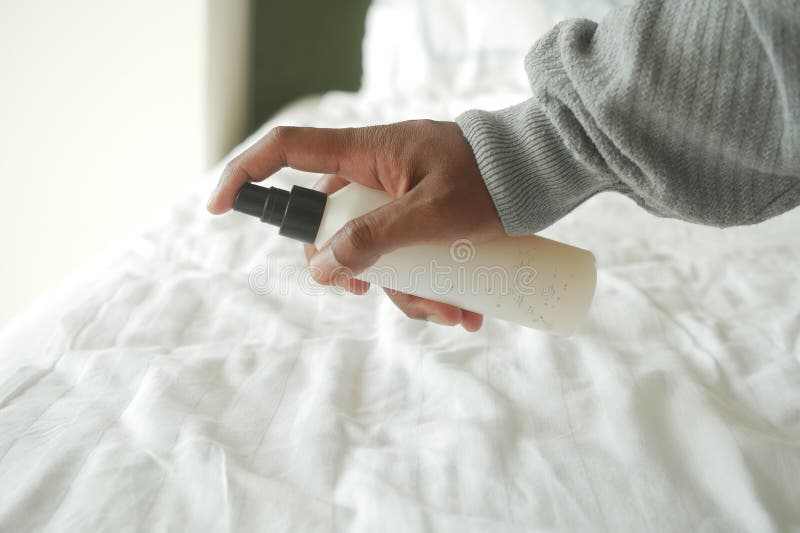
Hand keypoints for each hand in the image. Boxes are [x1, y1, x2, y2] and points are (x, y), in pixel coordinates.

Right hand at [207, 120, 504, 330]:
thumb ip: (378, 237)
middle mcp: (374, 175)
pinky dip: (427, 287)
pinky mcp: (421, 219)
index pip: (289, 151)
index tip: (217, 208)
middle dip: (353, 271)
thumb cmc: (494, 181)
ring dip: (407, 292)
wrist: (545, 174)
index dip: (246, 174)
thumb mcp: (434, 213)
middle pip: (330, 224)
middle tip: (372, 296)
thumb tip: (324, 269)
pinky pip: (406, 256)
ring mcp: (397, 199)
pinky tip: (464, 311)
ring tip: (453, 315)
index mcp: (367, 154)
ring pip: (373, 252)